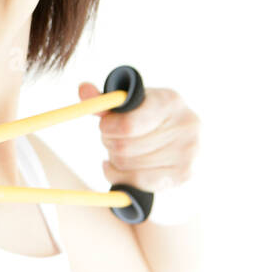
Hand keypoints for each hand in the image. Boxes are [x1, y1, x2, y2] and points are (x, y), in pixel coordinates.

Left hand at [78, 82, 200, 192]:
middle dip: (110, 143)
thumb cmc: (148, 117)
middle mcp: (186, 125)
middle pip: (124, 147)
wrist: (180, 136)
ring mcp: (188, 152)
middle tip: (112, 139)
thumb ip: (106, 99)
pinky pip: (137, 181)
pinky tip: (119, 167)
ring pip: (128, 164)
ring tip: (123, 151)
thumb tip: (83, 90)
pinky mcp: (184, 174)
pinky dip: (119, 176)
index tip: (105, 126)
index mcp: (169, 100)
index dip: (108, 128)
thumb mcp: (129, 104)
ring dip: (115, 159)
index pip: (128, 125)